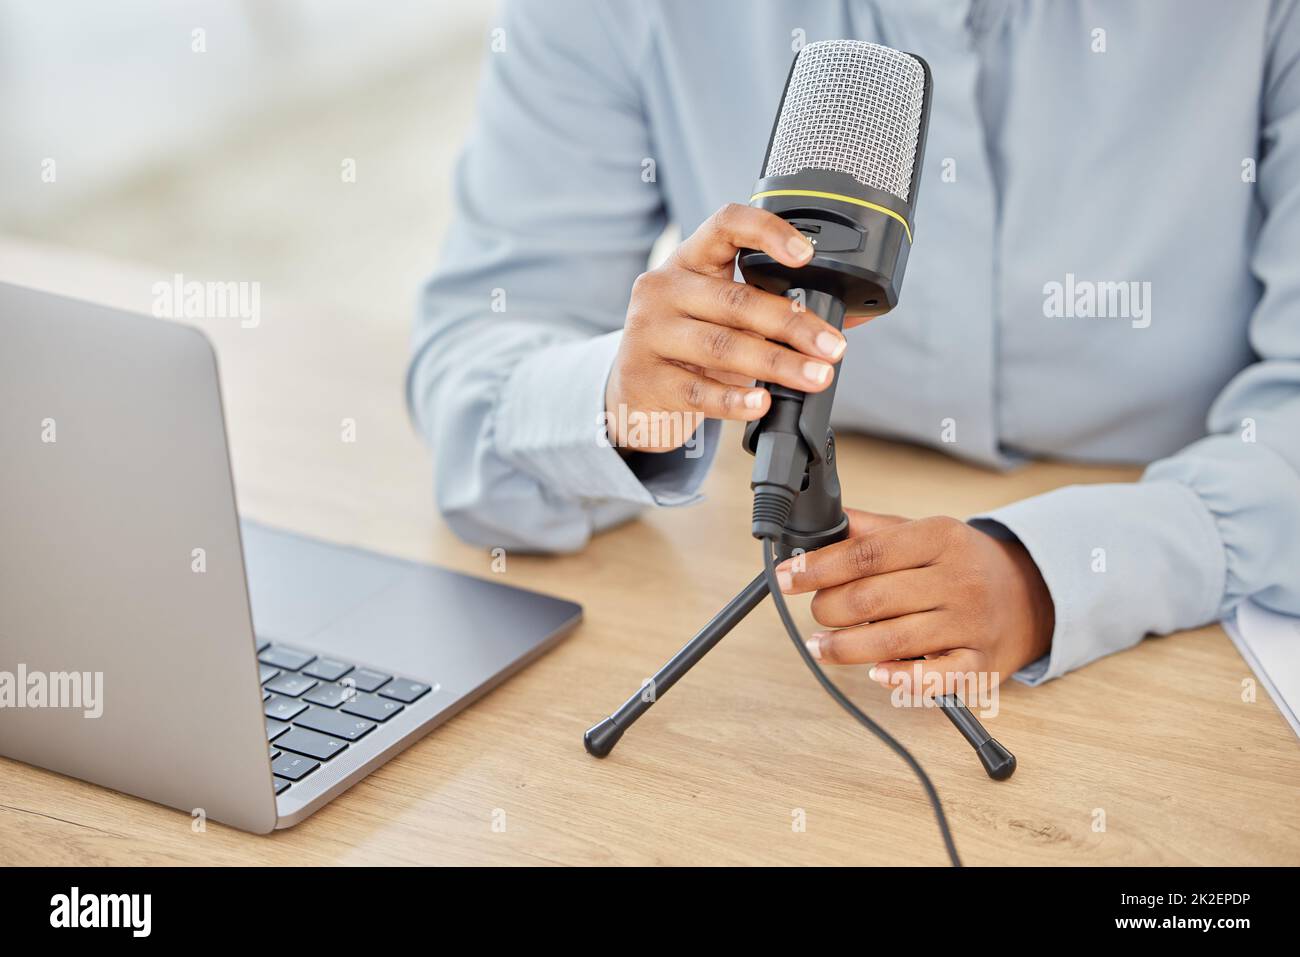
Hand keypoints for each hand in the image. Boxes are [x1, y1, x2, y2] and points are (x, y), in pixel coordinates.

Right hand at [606, 203, 859, 451]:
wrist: (630, 394)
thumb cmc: (686, 348)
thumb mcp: (717, 317)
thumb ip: (766, 312)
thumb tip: (845, 319)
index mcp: (687, 262)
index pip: (725, 226)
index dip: (767, 232)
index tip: (806, 255)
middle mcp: (662, 290)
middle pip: (735, 300)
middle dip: (793, 323)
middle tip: (833, 345)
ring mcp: (648, 335)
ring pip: (722, 346)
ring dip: (777, 364)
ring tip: (815, 377)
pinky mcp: (645, 380)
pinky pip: (698, 391)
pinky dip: (735, 400)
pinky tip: (762, 404)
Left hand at [775, 509, 1054, 693]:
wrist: (1029, 594)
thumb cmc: (962, 563)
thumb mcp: (924, 532)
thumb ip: (874, 529)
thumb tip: (823, 523)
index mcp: (941, 537)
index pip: (867, 553)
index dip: (820, 567)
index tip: (789, 576)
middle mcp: (959, 579)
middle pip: (874, 598)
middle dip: (829, 608)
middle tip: (815, 612)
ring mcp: (971, 624)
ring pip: (893, 640)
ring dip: (846, 648)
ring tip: (821, 646)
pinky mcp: (979, 663)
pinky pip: (934, 678)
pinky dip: (900, 679)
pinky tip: (875, 673)